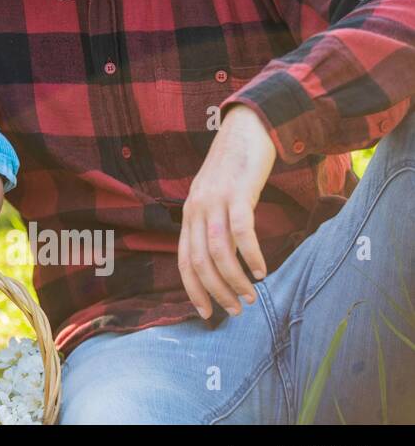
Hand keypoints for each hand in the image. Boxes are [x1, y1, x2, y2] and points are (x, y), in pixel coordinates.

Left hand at [178, 104, 275, 318]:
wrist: (245, 131)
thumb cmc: (233, 170)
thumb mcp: (214, 198)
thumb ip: (213, 225)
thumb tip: (220, 261)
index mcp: (188, 215)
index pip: (183, 260)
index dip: (193, 289)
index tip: (206, 313)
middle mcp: (196, 210)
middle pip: (199, 261)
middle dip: (216, 291)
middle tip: (235, 311)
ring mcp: (215, 201)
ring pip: (219, 251)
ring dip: (234, 279)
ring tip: (251, 297)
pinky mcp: (238, 193)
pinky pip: (242, 231)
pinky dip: (250, 254)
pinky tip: (261, 270)